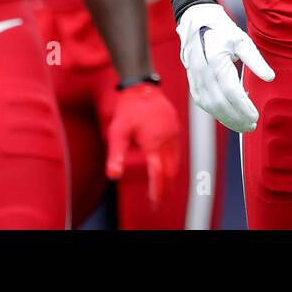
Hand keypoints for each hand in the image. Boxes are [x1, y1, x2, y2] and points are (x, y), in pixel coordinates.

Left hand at [106, 83, 182, 208]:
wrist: (142, 87)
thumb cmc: (128, 109)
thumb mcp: (117, 132)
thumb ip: (116, 155)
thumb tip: (113, 176)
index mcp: (154, 143)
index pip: (159, 174)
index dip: (158, 191)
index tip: (155, 204)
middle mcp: (168, 140)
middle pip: (171, 171)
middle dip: (166, 188)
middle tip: (158, 202)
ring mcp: (174, 134)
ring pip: (177, 162)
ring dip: (171, 178)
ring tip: (163, 189)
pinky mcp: (176, 129)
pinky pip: (178, 152)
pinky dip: (174, 164)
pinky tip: (167, 169)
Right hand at [177, 2, 273, 133]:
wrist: (196, 22)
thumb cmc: (222, 30)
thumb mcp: (242, 41)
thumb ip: (256, 60)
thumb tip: (270, 78)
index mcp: (216, 61)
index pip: (231, 92)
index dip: (244, 107)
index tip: (256, 117)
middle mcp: (202, 72)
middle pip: (220, 103)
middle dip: (237, 118)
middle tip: (252, 126)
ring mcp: (195, 79)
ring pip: (210, 107)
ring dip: (227, 119)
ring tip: (243, 126)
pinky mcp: (192, 83)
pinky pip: (203, 103)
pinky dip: (216, 113)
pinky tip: (229, 117)